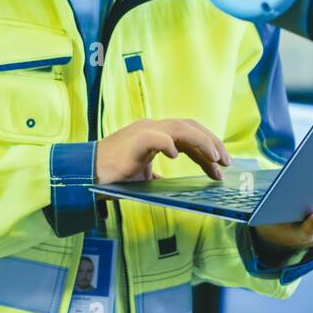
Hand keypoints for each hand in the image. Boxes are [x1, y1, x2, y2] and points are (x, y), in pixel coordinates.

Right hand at [95, 118, 230, 184]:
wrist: (87, 174)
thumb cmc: (113, 175)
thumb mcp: (143, 175)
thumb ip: (159, 174)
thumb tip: (171, 184)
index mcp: (157, 134)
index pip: (190, 135)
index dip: (208, 149)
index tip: (221, 166)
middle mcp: (153, 128)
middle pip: (191, 128)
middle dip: (212, 143)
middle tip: (226, 163)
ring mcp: (144, 132)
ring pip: (181, 129)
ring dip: (201, 143)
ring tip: (214, 159)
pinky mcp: (134, 141)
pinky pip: (156, 138)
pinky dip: (169, 144)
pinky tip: (177, 156)